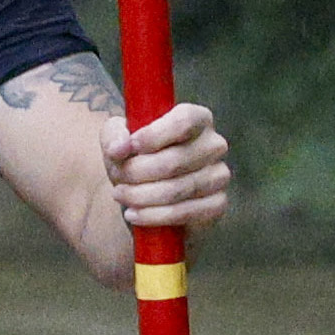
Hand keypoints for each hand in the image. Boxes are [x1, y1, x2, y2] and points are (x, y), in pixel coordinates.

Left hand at [105, 100, 228, 235]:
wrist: (145, 193)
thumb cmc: (135, 157)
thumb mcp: (117, 139)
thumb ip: (115, 136)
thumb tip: (120, 148)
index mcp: (197, 119)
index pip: (184, 121)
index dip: (155, 135)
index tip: (130, 146)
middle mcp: (214, 145)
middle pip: (174, 161)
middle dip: (137, 172)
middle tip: (117, 177)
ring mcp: (219, 175)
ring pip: (177, 189)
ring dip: (140, 195)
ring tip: (120, 195)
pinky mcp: (217, 204)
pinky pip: (185, 213)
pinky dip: (153, 216)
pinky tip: (134, 214)